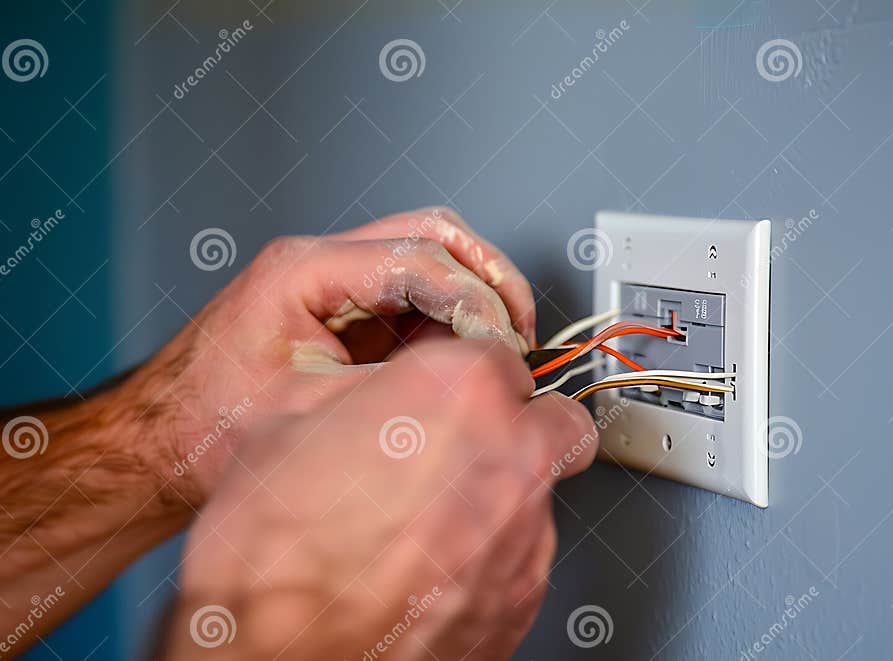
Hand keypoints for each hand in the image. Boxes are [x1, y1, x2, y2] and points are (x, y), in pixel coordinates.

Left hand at [121, 207, 535, 505]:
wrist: (162, 443)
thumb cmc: (209, 429)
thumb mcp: (312, 414)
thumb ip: (399, 387)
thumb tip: (473, 378)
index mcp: (303, 272)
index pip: (416, 259)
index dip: (474, 302)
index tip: (504, 350)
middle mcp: (320, 262)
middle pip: (431, 234)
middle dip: (487, 279)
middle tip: (518, 333)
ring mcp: (333, 281)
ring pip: (429, 254)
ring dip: (475, 293)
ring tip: (504, 344)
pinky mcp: (344, 309)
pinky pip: (414, 294)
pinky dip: (451, 317)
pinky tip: (468, 356)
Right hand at [163, 339, 595, 659]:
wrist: (277, 656)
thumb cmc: (271, 549)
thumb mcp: (288, 419)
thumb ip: (365, 389)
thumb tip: (383, 389)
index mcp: (458, 391)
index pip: (503, 355)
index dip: (472, 373)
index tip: (455, 391)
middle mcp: (509, 456)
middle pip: (555, 419)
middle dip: (521, 425)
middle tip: (470, 443)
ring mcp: (524, 534)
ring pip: (540, 492)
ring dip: (499, 494)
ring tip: (427, 521)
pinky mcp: (521, 598)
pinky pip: (522, 555)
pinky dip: (489, 554)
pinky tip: (431, 567)